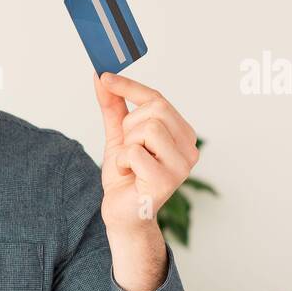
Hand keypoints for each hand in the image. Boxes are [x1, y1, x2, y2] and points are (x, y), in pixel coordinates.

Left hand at [93, 72, 199, 290]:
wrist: (121, 214)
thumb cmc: (125, 177)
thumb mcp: (118, 137)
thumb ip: (114, 107)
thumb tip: (101, 76)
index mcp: (182, 134)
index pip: (158, 99)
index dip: (130, 86)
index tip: (105, 76)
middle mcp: (190, 148)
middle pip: (154, 110)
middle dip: (129, 126)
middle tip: (127, 148)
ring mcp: (182, 166)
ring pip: (146, 129)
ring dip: (126, 146)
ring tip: (130, 165)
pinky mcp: (167, 181)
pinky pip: (135, 152)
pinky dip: (123, 163)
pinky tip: (129, 177)